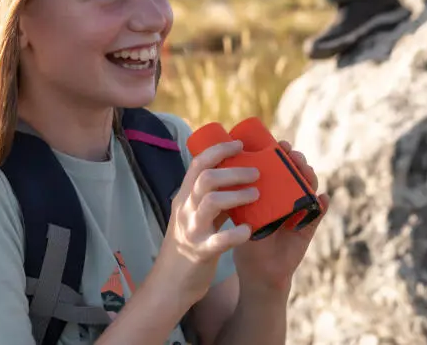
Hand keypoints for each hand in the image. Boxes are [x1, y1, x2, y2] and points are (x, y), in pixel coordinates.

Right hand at [152, 140, 257, 306]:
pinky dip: (235, 234)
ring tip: (257, 194)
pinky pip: (218, 240)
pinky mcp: (200, 252)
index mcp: (184, 197)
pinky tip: (250, 232)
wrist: (169, 283)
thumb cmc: (187, 245)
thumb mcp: (193, 215)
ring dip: (238, 195)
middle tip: (257, 172)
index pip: (198, 164)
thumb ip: (210, 199)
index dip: (219, 150)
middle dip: (234, 171)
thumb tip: (236, 178)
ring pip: (212, 202)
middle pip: (207, 178)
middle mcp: (185, 209)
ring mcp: (191, 230)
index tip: (240, 144)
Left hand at [231, 141, 327, 296]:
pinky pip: (318, 214)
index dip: (282, 154)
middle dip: (296, 160)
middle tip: (289, 153)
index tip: (277, 143)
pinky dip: (322, 205)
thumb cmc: (246, 239)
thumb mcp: (238, 214)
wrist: (257, 270)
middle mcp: (288, 199)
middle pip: (296, 173)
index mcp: (272, 193)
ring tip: (304, 169)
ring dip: (309, 176)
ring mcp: (300, 212)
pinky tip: (322, 198)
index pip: (280, 168)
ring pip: (309, 188)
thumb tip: (215, 167)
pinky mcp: (308, 228)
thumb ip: (231, 196)